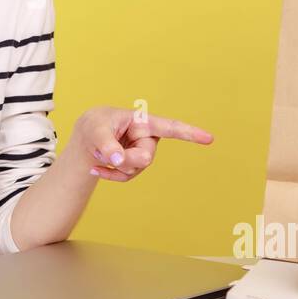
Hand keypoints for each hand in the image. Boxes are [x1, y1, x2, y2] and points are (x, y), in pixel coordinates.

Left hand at [72, 106, 213, 181]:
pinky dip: (110, 174)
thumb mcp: (96, 131)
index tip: (210, 138)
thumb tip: (118, 159)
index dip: (190, 133)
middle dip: (124, 159)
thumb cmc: (95, 126)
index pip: (170, 128)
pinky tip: (97, 169)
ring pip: (135, 169)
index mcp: (143, 122)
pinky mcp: (136, 165)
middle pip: (144, 157)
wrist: (87, 137)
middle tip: (105, 152)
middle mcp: (148, 137)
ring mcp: (144, 152)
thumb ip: (107, 144)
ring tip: (101, 152)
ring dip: (114, 165)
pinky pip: (127, 176)